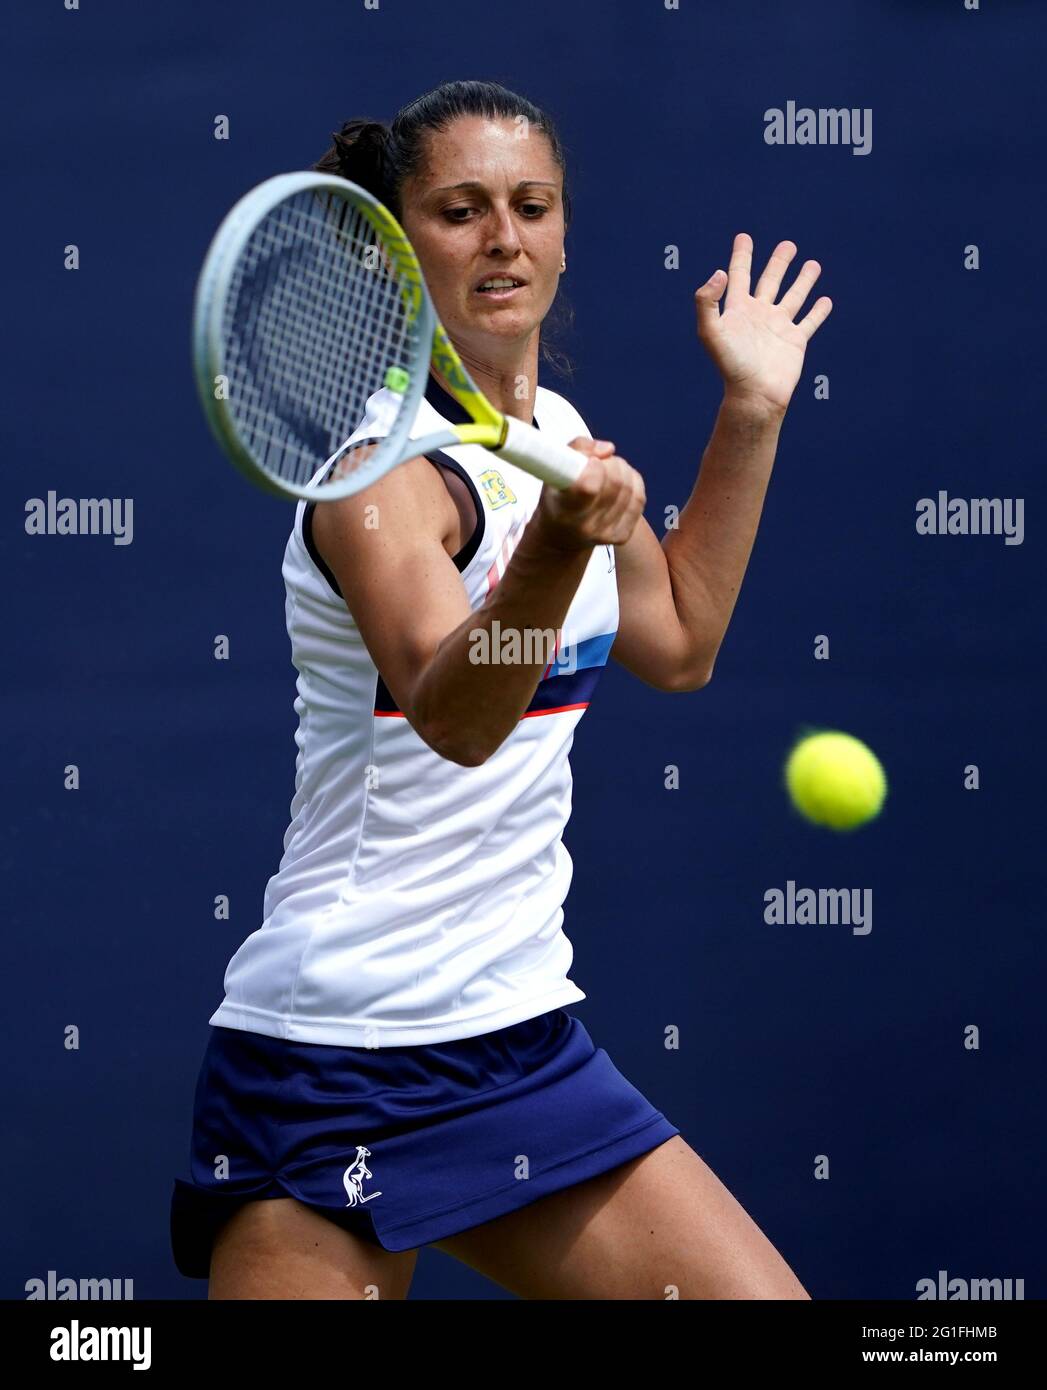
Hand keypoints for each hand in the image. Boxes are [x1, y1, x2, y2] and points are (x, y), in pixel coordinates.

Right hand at [533, 438, 644, 552]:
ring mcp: (605, 534)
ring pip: (629, 487)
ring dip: (621, 470)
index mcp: (563, 510)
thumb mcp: (554, 467)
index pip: (589, 487)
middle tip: (598, 463)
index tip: (588, 461)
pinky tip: (619, 483)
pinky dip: (632, 483)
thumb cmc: (557, 495)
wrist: (562, 534)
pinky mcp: (622, 536)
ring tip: (606, 472)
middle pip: (616, 482)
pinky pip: (639, 498)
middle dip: (610, 463)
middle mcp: (585, 526)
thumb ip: (578, 448)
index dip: (594, 466)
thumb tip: (608, 449)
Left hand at [695, 234, 831, 415]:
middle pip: (770, 281)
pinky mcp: (796, 341)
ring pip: (794, 296)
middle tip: (788, 245)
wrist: (754, 394)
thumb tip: (720, 272)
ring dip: (803, 280)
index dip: (741, 256)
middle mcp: (759, 315)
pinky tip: (825, 300)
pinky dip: (818, 311)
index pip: (739, 275)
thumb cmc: (731, 366)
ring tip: (813, 263)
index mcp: (738, 310)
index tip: (744, 237)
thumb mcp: (710, 332)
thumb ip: (707, 301)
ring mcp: (778, 327)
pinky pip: (810, 321)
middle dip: (778, 263)